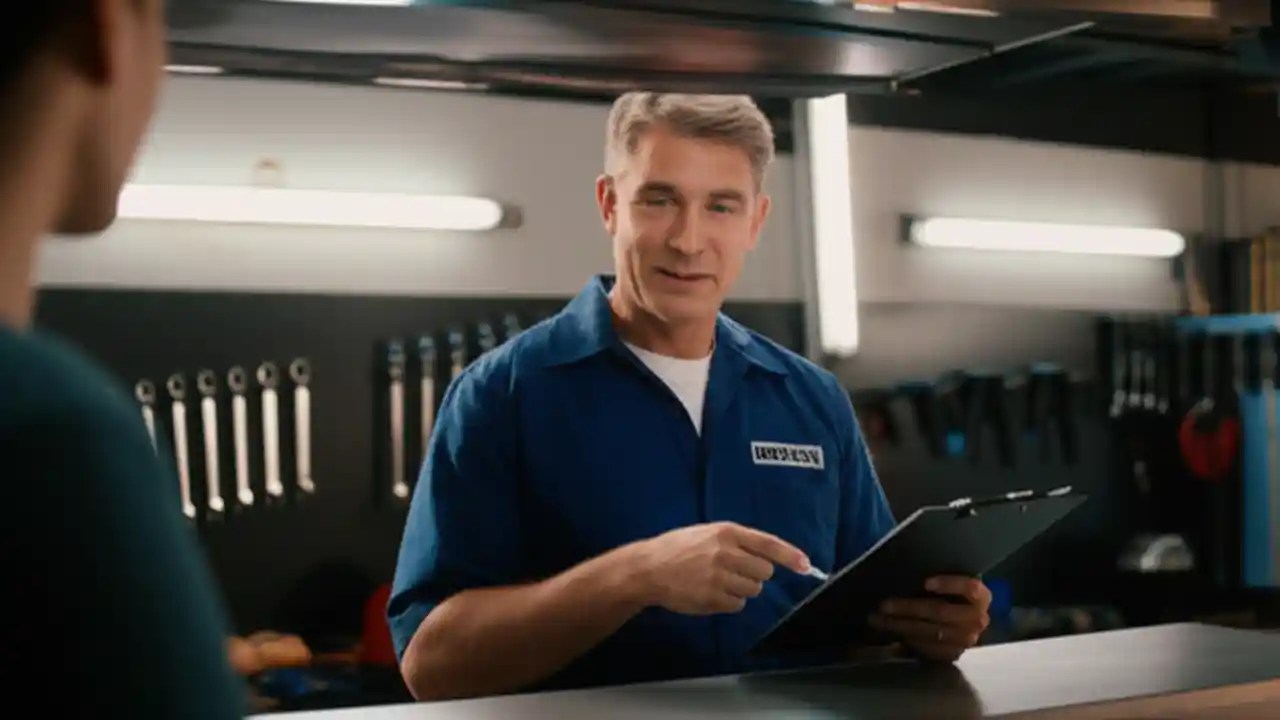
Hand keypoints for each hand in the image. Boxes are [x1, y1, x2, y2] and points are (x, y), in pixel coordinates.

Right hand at [630, 522, 809, 614]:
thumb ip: (735, 541)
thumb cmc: (678, 548)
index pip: (768, 544)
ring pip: (753, 590)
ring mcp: (718, 577)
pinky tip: (711, 593)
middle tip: (735, 572)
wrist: (648, 568)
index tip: (806, 566)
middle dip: (755, 575)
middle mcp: (725, 553)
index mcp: (726, 532)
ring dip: (742, 589)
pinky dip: (729, 602)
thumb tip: (768, 557)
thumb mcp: (707, 533)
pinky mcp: (712, 597)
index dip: (790, 556)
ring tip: (719, 582)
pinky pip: (737, 605)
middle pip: (764, 572)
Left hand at [868, 576, 990, 662]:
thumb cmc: (951, 594)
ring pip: (931, 632)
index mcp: (982, 596)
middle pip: (941, 612)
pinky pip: (929, 649)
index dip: (949, 584)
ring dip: (901, 625)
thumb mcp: (949, 582)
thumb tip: (907, 573)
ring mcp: (967, 640)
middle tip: (884, 604)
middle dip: (909, 607)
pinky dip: (907, 641)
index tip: (925, 582)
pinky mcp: (954, 655)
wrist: (963, 621)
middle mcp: (978, 620)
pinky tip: (891, 635)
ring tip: (878, 619)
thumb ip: (935, 578)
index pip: (970, 588)